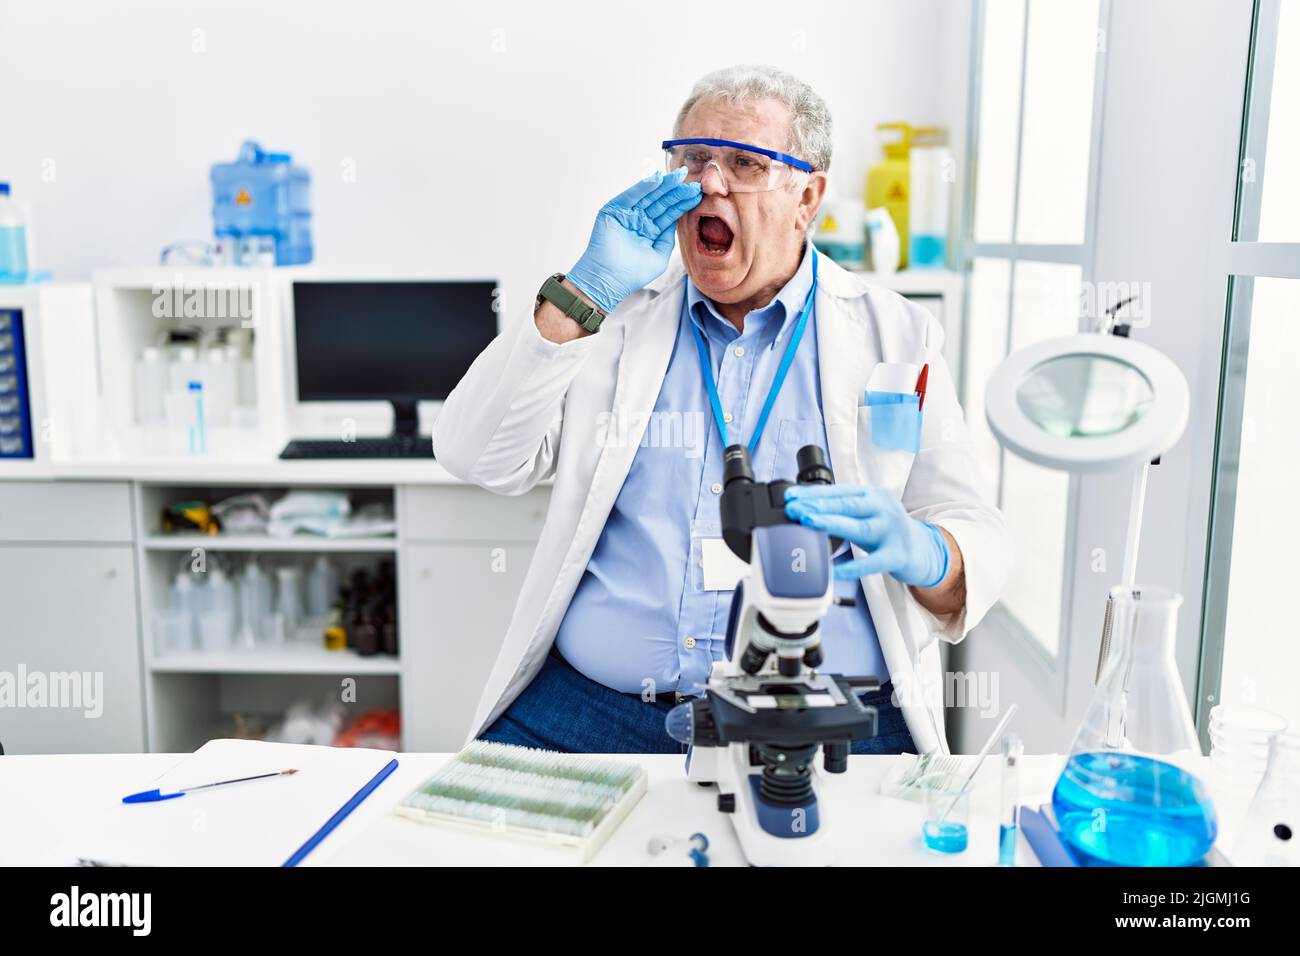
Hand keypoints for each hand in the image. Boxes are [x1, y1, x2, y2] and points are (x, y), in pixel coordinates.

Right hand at [567, 168, 701, 312]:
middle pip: (661, 202)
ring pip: (648, 196)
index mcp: (650, 231)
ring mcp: (627, 215)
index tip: (697, 193)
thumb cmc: (633, 274)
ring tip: (678, 176)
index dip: (682, 202)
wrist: (609, 281)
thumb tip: (675, 219)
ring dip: (663, 186)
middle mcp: (639, 221)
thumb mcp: (659, 255)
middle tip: (692, 181)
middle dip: (676, 191)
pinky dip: (643, 187)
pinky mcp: (613, 211)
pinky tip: (657, 179)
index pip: (669, 213)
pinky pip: (631, 196)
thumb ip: (668, 237)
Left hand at [784, 484, 949, 587]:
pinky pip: (871, 563)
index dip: (813, 493)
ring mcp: (891, 532)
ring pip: (858, 527)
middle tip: (794, 509)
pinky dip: (852, 567)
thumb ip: (843, 509)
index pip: (840, 491)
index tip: (791, 496)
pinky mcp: (896, 555)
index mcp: (873, 495)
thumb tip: (805, 510)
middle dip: (818, 505)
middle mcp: (883, 509)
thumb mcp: (869, 512)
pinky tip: (834, 571)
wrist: (923, 549)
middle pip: (847, 504)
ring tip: (808, 522)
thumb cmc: (886, 530)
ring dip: (831, 523)